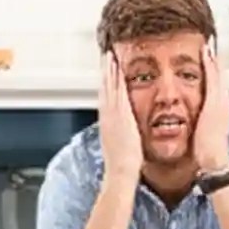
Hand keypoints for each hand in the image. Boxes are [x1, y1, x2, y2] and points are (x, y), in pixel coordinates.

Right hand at [99, 52, 142, 180]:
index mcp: (108, 123)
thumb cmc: (123, 164)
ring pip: (110, 88)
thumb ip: (121, 136)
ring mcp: (112, 115)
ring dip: (110, 71)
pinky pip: (118, 94)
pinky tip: (119, 70)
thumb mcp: (119, 146)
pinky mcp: (120, 116)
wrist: (120, 172)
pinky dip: (117, 81)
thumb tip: (123, 135)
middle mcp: (107, 116)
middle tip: (106, 56)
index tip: (106, 71)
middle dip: (105, 72)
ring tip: (110, 56)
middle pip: (105, 88)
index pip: (106, 98)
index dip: (105, 83)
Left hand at [194, 42, 228, 169]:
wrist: (213, 160)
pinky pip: (214, 77)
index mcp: (218, 109)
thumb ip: (201, 122)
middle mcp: (222, 102)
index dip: (213, 70)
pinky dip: (211, 64)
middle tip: (212, 42)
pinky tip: (207, 51)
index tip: (208, 56)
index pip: (216, 84)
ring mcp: (220, 101)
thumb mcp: (204, 132)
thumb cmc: (206, 150)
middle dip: (215, 59)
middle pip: (219, 75)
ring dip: (214, 56)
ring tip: (209, 42)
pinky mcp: (216, 101)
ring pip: (218, 73)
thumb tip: (197, 121)